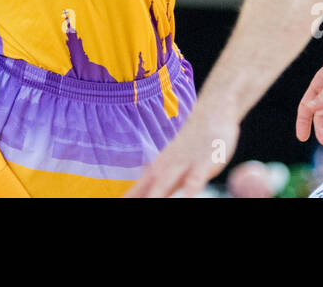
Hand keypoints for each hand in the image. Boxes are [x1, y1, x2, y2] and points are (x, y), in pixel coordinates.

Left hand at [124, 106, 239, 197]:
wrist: (211, 115)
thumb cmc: (190, 146)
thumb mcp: (171, 166)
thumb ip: (156, 183)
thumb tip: (136, 194)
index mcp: (156, 172)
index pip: (137, 192)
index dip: (127, 199)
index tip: (112, 206)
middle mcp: (165, 169)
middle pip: (147, 192)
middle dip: (137, 202)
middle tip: (123, 208)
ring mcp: (183, 165)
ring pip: (165, 184)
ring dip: (155, 197)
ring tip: (147, 205)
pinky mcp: (203, 164)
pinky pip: (195, 179)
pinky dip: (189, 189)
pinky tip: (186, 198)